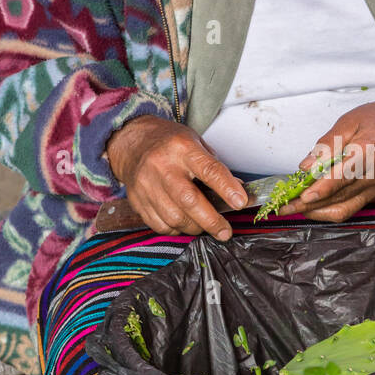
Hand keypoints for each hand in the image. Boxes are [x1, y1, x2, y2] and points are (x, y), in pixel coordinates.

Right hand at [105, 115, 247, 239]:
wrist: (133, 143)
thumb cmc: (169, 143)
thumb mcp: (196, 143)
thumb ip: (215, 168)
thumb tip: (237, 191)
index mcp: (182, 148)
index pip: (208, 170)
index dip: (227, 189)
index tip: (241, 203)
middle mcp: (162, 166)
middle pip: (189, 200)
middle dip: (211, 221)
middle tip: (225, 231)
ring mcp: (147, 184)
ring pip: (175, 217)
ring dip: (195, 227)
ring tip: (204, 225)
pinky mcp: (138, 201)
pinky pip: (160, 225)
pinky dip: (176, 229)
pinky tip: (183, 222)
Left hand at [279, 90, 374, 222]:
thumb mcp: (348, 122)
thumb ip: (327, 145)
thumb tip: (306, 166)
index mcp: (367, 151)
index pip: (341, 176)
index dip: (320, 189)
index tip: (301, 197)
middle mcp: (373, 174)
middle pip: (338, 197)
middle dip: (308, 205)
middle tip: (284, 207)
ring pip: (342, 208)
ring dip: (315, 212)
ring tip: (293, 209)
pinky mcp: (374, 193)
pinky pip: (349, 208)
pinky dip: (328, 210)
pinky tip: (312, 207)